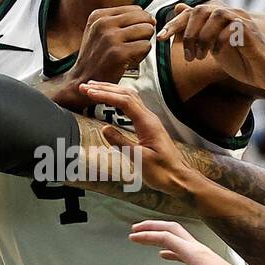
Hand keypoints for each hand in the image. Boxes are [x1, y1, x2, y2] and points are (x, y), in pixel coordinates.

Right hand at [71, 5, 156, 83]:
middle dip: (146, 30)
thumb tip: (149, 17)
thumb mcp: (99, 31)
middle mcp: (103, 24)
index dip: (142, 22)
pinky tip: (132, 59)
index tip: (136, 33)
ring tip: (134, 51)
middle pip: (143, 18)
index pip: (136, 9)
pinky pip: (146, 46)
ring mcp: (111, 38)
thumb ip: (119, 21)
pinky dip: (143, 54)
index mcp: (99, 16)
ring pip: (147, 30)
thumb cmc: (95, 58)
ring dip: (145, 42)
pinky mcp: (118, 53)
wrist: (82, 80)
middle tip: (138, 42)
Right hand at [79, 80, 192, 194]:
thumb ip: (121, 142)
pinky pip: (131, 106)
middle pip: (126, 94)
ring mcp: (149, 121)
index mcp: (147, 123)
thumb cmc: (163, 171)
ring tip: (94, 89)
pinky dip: (118, 100)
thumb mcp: (139, 159)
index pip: (124, 101)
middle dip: (105, 88)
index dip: (105, 95)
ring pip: (129, 98)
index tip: (89, 93)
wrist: (178, 178)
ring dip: (111, 91)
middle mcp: (149, 118)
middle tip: (85, 87)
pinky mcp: (148, 127)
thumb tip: (105, 129)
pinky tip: (111, 101)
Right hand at [130, 220, 250, 264]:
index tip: (132, 236)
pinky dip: (169, 248)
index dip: (148, 236)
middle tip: (136, 229)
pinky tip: (163, 255)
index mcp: (194, 253)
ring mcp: (201, 254)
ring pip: (177, 237)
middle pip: (171, 230)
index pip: (166, 238)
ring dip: (160, 234)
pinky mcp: (203, 261)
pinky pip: (182, 250)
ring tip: (145, 237)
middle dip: (152, 227)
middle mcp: (197, 249)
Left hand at [157, 2, 264, 88]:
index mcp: (220, 18)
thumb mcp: (214, 48)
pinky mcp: (250, 31)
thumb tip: (178, 12)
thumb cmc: (244, 62)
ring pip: (213, 16)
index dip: (174, 23)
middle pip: (199, 10)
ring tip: (199, 57)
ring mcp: (241, 20)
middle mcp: (230, 14)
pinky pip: (228, 28)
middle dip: (186, 31)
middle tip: (187, 55)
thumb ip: (198, 32)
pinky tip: (215, 54)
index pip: (192, 12)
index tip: (160, 39)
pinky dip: (217, 41)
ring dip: (201, 38)